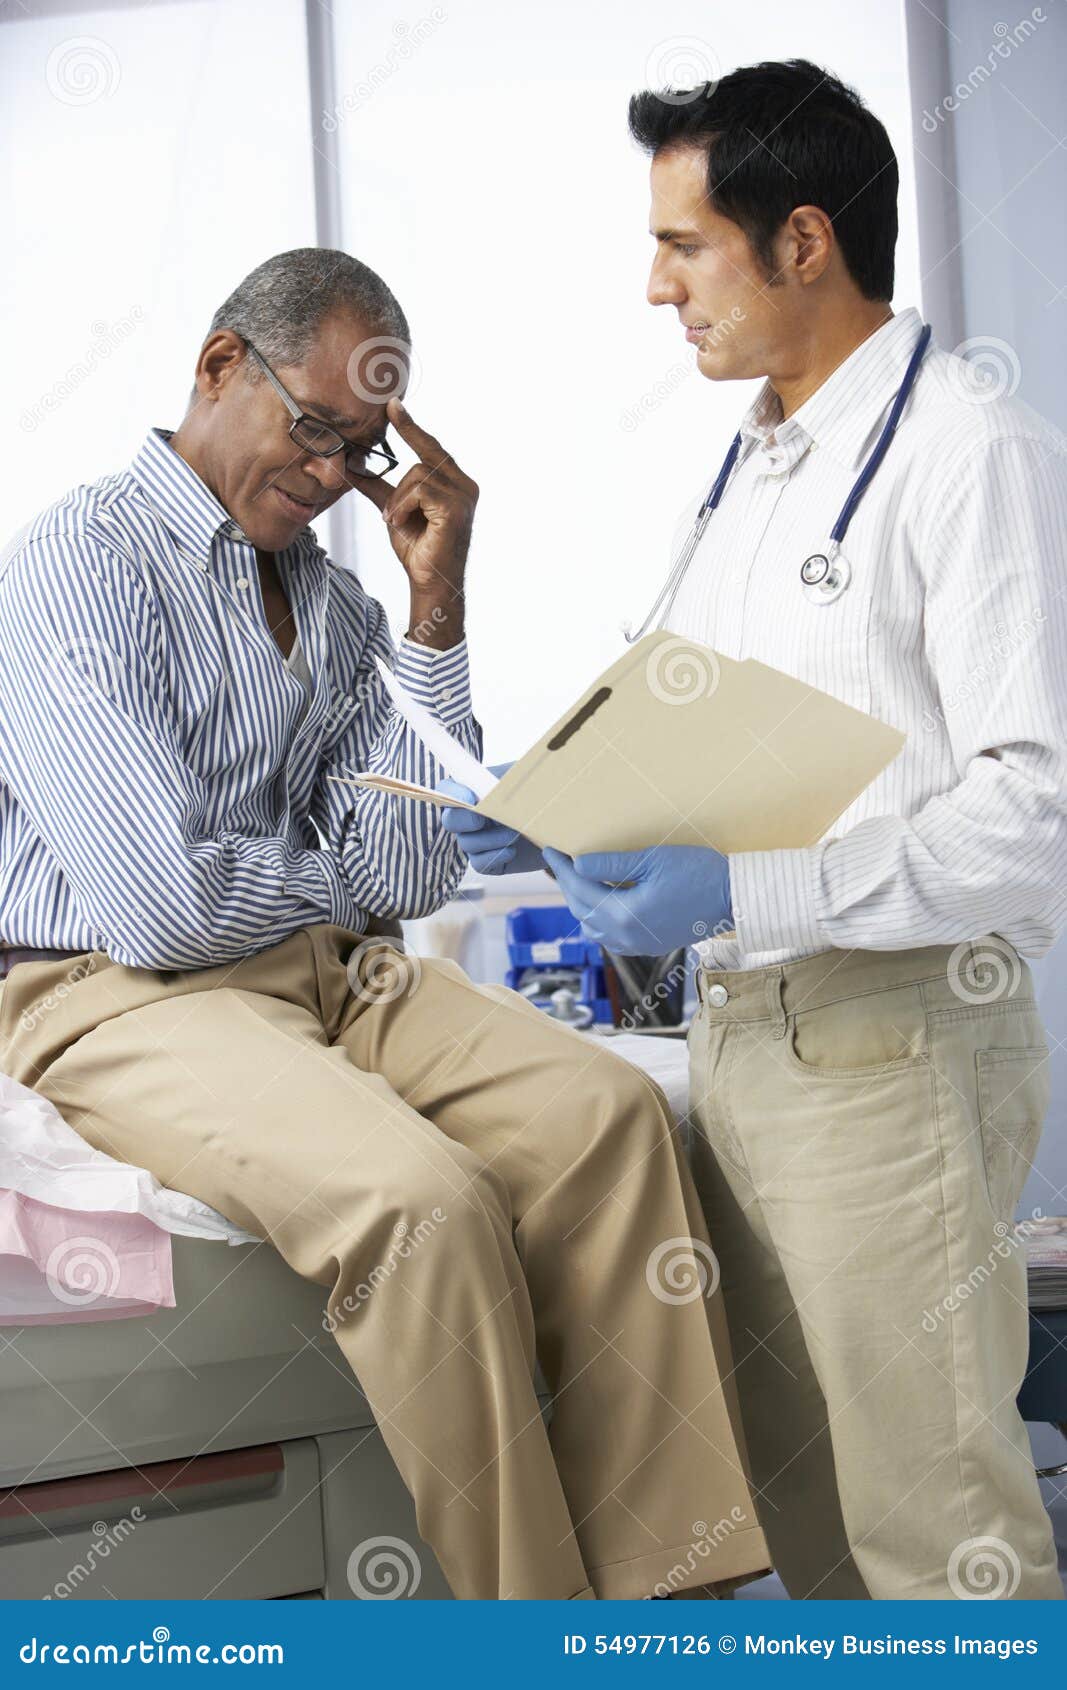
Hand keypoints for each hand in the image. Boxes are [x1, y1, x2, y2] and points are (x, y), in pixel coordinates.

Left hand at [351, 397, 476, 646]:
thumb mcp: (393, 509)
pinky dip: (403, 505)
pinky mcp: (455, 507)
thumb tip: (352, 467)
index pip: (432, 447)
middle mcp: (465, 484)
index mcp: (455, 482)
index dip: (411, 426)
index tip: (393, 404)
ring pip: (419, 473)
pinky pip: (419, 489)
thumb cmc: (418, 549)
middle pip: (426, 455)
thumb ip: (378, 488)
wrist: (428, 581)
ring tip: (395, 520)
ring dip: (398, 498)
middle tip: (389, 490)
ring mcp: (464, 495)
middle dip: (400, 477)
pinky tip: (401, 522)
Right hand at [436, 762, 544, 874]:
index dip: (451, 794)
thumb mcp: (530, 781)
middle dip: (466, 820)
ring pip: (467, 844)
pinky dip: (494, 857)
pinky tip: (512, 850)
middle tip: (484, 819)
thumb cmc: (542, 797)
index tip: (469, 798)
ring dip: (491, 839)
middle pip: (450, 821)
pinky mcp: (490, 861)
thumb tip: (505, 775)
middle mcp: (471, 817)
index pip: (446, 790)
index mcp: (475, 791)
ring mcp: (478, 840)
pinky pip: (479, 864)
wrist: (561, 828)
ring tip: (516, 832)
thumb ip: (513, 776)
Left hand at [541, 844, 731, 954]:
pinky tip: (601, 904)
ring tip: (577, 879)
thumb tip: (577, 864)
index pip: (580, 888)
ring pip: (593, 927)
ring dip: (581, 903)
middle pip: (582, 909)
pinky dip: (598, 920)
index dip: (562, 868)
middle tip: (559, 862)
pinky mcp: (649, 946)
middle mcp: (626, 936)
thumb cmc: (698, 873)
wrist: (733, 899)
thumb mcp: (652, 860)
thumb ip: (611, 865)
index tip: (551, 850)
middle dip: (567, 885)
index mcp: (623, 914)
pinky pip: (611, 937)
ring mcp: (637, 944)